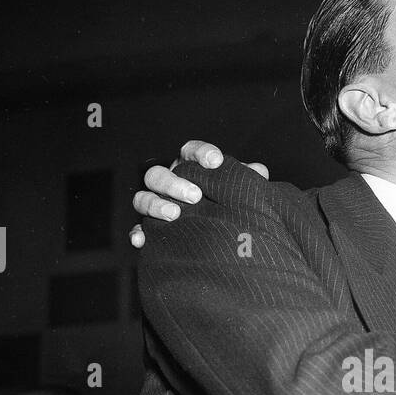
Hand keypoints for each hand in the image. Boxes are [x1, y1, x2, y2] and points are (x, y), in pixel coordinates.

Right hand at [128, 141, 269, 243]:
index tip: (215, 162)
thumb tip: (259, 171)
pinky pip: (136, 229)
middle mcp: (169, 185)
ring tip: (175, 215)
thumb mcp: (239, 194)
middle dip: (174, 183)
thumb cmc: (229, 207)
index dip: (201, 154)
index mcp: (191, 170)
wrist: (222, 241)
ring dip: (155, 204)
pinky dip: (137, 233)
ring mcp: (157, 206)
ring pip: (142, 198)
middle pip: (158, 174)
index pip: (190, 152)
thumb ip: (246, 181)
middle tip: (195, 195)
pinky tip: (142, 240)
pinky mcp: (150, 230)